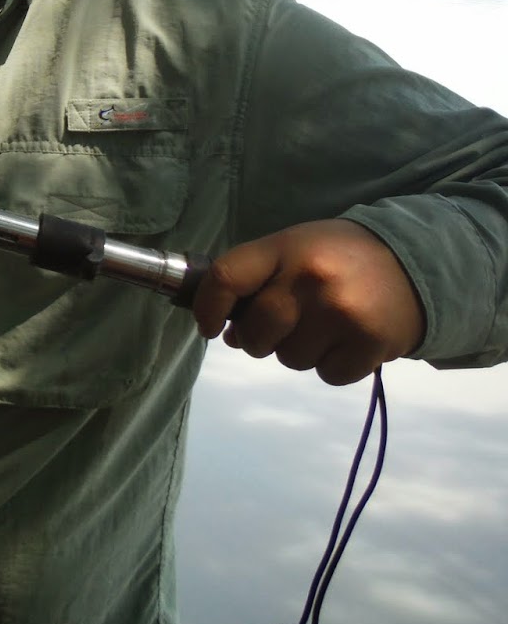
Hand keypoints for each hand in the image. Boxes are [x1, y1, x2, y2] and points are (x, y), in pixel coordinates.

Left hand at [191, 218, 425, 385]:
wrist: (415, 261)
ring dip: (298, 351)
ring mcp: (342, 312)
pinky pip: (327, 375)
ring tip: (323, 326)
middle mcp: (311, 279)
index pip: (226, 278)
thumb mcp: (293, 250)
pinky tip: (346, 340)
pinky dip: (332, 365)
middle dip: (257, 339)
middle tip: (280, 327)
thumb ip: (256, 283)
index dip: (208, 308)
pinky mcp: (370, 343)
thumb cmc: (337, 256)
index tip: (210, 326)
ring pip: (290, 359)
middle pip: (255, 332)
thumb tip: (227, 333)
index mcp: (285, 249)